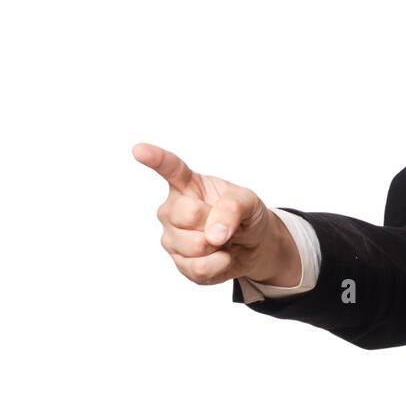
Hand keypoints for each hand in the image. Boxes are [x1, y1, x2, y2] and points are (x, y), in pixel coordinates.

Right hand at [133, 143, 298, 286]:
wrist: (254, 246)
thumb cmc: (246, 216)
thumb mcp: (250, 201)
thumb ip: (233, 207)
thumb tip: (213, 234)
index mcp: (187, 185)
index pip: (169, 168)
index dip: (154, 158)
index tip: (138, 150)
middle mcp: (172, 210)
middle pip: (187, 214)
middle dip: (215, 220)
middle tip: (224, 222)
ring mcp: (172, 238)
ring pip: (193, 245)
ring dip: (219, 245)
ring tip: (223, 240)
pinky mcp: (180, 263)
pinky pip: (198, 267)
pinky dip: (219, 264)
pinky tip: (222, 256)